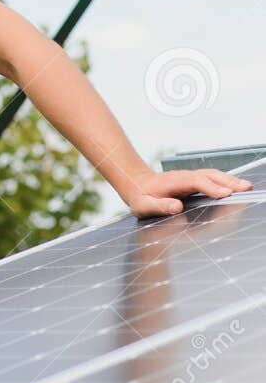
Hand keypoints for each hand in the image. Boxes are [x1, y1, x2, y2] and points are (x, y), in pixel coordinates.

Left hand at [123, 168, 250, 218]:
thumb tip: (176, 207)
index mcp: (173, 181)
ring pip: (213, 175)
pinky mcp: (194, 181)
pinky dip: (226, 181)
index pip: (195, 182)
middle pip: (209, 175)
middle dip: (227, 181)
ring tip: (246, 187)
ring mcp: (190, 177)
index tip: (225, 194)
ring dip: (230, 180)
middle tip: (244, 188)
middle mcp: (184, 176)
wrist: (137, 184)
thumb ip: (158, 206)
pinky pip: (212, 179)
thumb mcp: (143, 205)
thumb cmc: (141, 197)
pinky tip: (236, 187)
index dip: (211, 187)